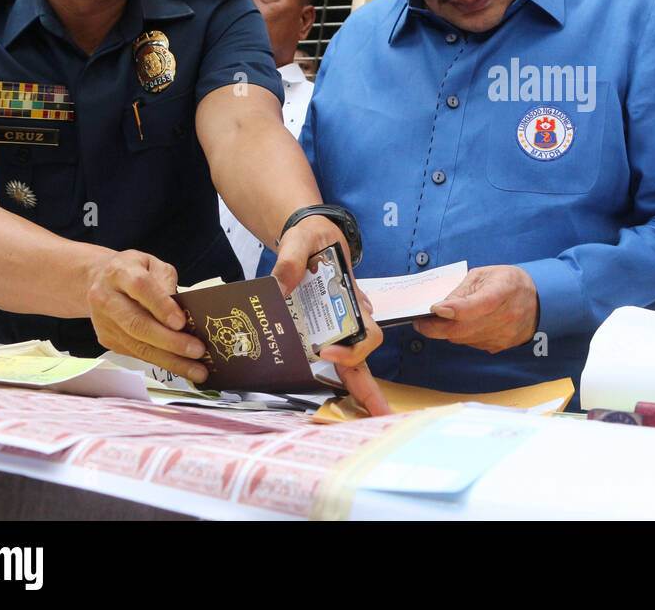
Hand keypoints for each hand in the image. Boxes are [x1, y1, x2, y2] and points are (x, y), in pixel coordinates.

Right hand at [86, 249, 207, 381]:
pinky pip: (137, 353)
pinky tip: (182, 366)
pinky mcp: (107, 340)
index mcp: (119, 272)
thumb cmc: (134, 271)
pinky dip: (162, 362)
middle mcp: (106, 298)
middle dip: (170, 340)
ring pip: (138, 345)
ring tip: (196, 369)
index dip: (161, 305)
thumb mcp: (153, 265)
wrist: (100, 281)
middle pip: (137, 324)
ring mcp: (104, 322)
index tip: (181, 322)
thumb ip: (167, 281)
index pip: (140, 288)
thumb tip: (181, 310)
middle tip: (197, 350)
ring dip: (170, 360)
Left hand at [271, 215, 389, 415]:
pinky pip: (330, 358)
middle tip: (374, 412)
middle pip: (364, 356)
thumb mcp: (301, 240)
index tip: (327, 351)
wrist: (308, 235)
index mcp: (351, 298)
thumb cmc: (312, 237)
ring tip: (364, 420)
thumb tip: (280, 286)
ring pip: (351, 364)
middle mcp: (348, 317)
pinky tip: (333, 401)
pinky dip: (334, 380)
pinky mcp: (320, 330)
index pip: (367, 331)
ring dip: (358, 391)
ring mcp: (335, 327)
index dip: (353, 348)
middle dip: (370, 387)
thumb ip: (290, 260)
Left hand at [413, 264, 538, 352]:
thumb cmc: (509, 282)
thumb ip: (463, 289)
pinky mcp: (501, 346)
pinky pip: (472, 344)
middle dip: (435, 328)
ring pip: (464, 339)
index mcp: (504, 290)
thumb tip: (441, 306)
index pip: (478, 304)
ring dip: (447, 332)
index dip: (454, 309)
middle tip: (420, 322)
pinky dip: (461, 336)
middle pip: (464, 329)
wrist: (540, 302)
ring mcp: (504, 334)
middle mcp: (506, 316)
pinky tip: (461, 325)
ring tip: (438, 321)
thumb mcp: (486, 274)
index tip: (434, 309)